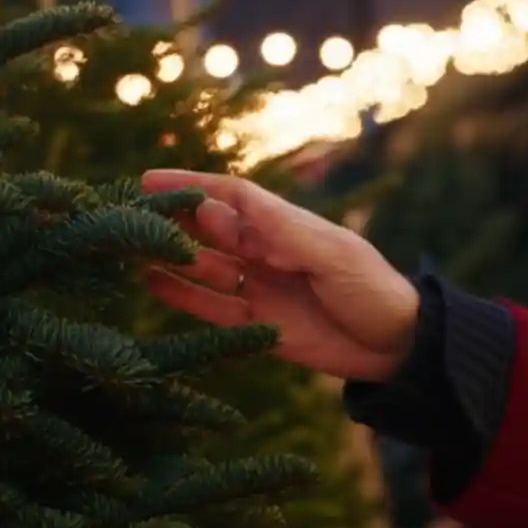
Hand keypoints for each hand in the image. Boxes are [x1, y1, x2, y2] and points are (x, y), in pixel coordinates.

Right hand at [142, 169, 418, 381]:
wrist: (401, 347)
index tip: (148, 180)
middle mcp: (265, 252)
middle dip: (171, 217)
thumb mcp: (333, 254)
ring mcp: (259, 288)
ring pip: (203, 265)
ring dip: (171, 254)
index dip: (189, 186)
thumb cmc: (374, 289)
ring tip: (130, 245)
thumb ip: (282, 233)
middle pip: (208, 228)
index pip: (228, 198)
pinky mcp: (256, 326)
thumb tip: (229, 206)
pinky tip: (150, 281)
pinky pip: (210, 308)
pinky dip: (181, 295)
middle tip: (126, 211)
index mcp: (285, 227)